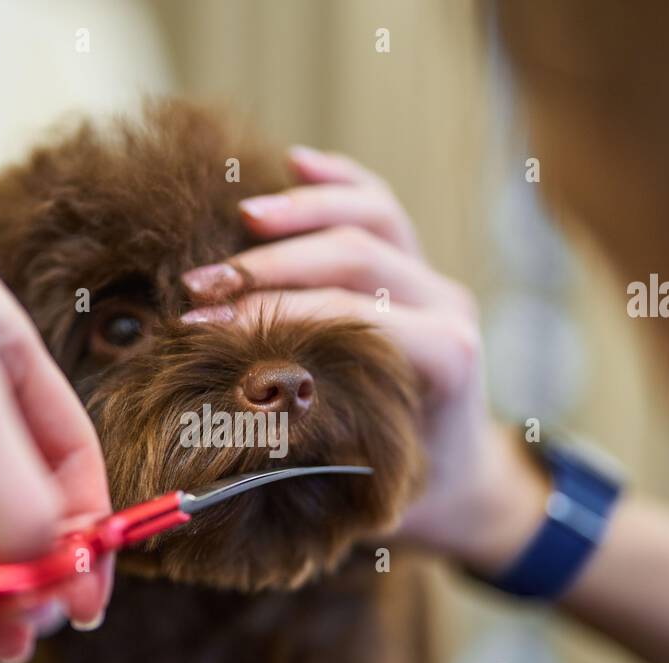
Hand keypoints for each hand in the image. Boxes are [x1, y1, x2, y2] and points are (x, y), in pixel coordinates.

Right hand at [181, 145, 546, 573]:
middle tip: (199, 288)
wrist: (468, 482)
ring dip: (301, 212)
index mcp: (446, 358)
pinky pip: (383, 208)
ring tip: (239, 215)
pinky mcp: (419, 271)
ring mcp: (436, 283)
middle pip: (356, 257)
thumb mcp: (369, 487)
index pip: (353, 315)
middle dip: (270, 267)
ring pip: (373, 217)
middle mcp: (448, 307)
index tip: (208, 330)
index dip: (276, 314)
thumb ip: (316, 443)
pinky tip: (295, 163)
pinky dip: (339, 182)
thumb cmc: (414, 492)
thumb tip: (230, 401)